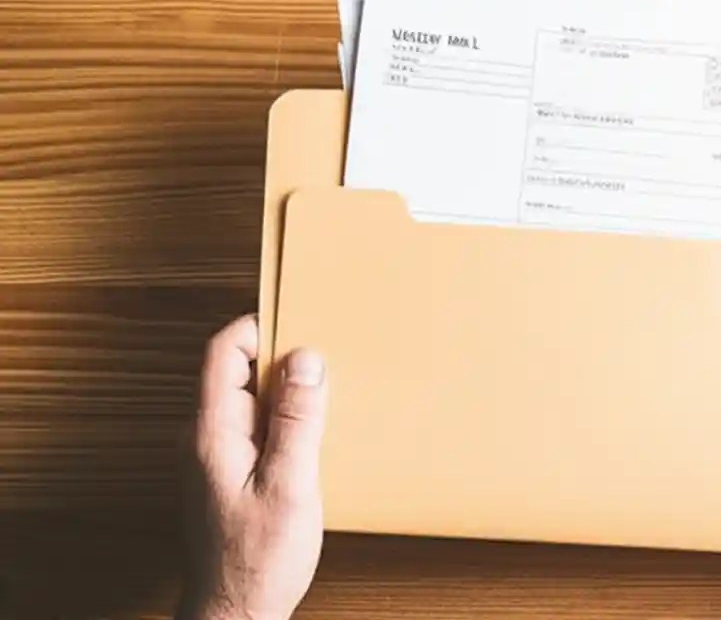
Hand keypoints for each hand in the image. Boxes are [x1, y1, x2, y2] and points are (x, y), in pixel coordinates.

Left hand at [180, 315, 328, 619]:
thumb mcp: (290, 486)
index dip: (258, 327)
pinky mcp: (226, 475)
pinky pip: (252, 428)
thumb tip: (306, 360)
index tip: (300, 322)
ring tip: (324, 403)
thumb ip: (296, 420)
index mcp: (212, 434)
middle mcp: (203, 439)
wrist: (235, 615)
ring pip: (246, 400)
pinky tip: (310, 441)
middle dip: (280, 358)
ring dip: (284, 393)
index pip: (222, 352)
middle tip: (324, 364)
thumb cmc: (257, 562)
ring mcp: (212, 458)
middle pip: (235, 372)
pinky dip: (281, 422)